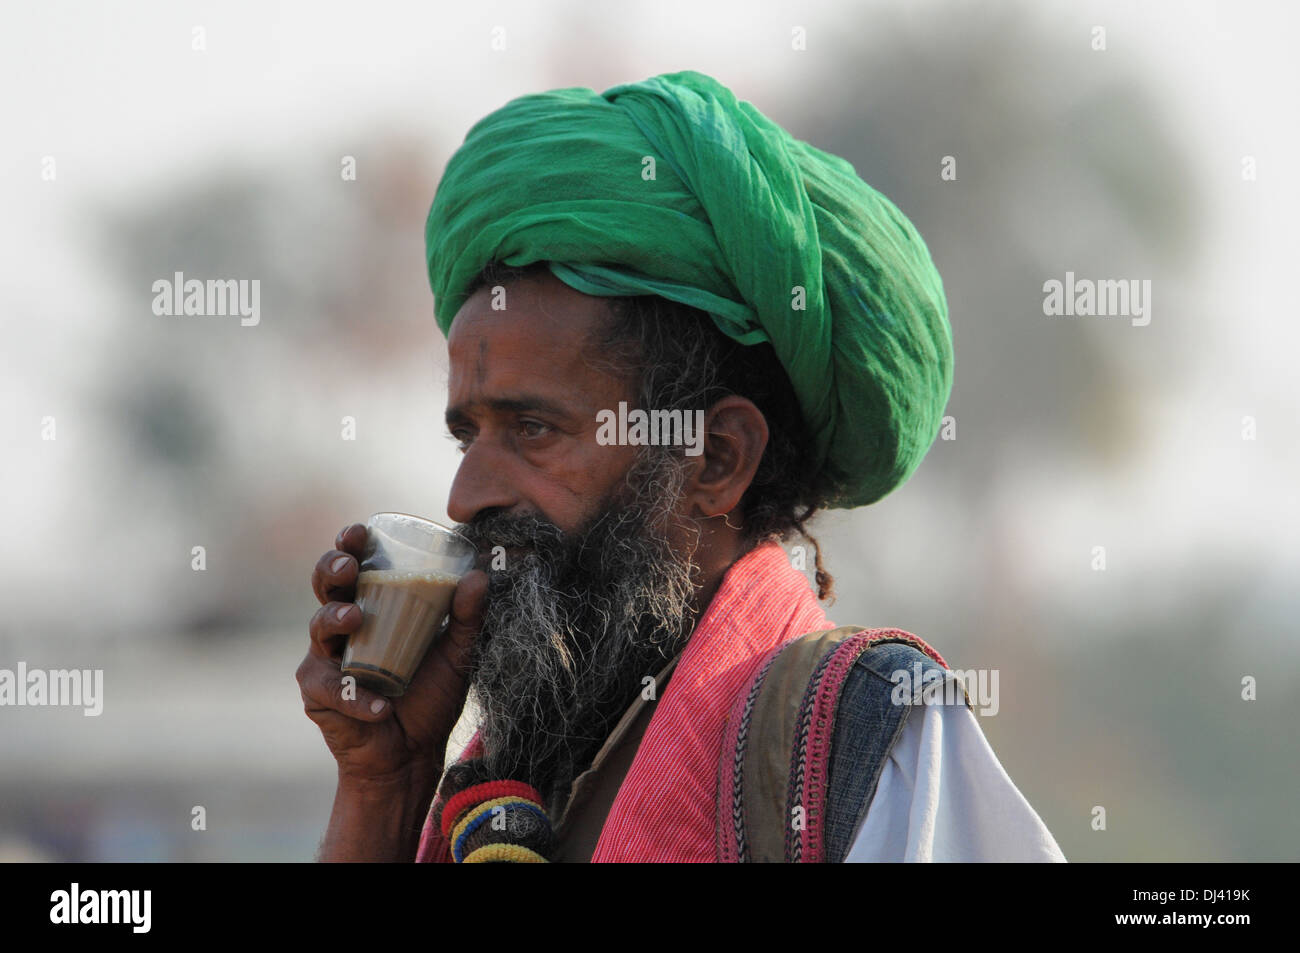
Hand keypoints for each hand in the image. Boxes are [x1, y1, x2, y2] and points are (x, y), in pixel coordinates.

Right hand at [297, 522, 487, 785]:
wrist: (413, 754)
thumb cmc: (430, 696)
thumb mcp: (456, 654)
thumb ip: (468, 618)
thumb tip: (479, 576)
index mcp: (373, 607)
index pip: (356, 566)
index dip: (350, 544)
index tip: (360, 532)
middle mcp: (344, 627)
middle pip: (325, 585)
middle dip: (332, 568)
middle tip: (350, 565)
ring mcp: (327, 659)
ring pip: (318, 627)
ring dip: (334, 618)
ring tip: (354, 617)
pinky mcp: (320, 695)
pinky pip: (332, 688)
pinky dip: (357, 697)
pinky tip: (381, 706)